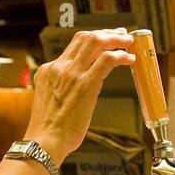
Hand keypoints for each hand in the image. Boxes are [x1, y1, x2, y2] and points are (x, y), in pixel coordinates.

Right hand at [23, 29, 134, 162]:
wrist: (45, 141)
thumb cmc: (49, 130)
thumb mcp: (51, 101)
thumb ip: (62, 89)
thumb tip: (79, 89)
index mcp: (48, 71)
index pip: (73, 46)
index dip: (93, 39)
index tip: (105, 40)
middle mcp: (59, 67)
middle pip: (85, 37)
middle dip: (106, 33)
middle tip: (121, 35)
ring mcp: (72, 74)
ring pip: (96, 42)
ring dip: (115, 39)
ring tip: (128, 42)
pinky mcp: (85, 84)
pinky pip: (107, 60)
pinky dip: (121, 56)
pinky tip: (129, 59)